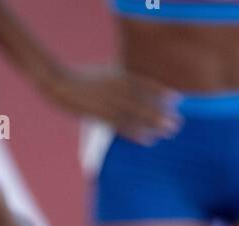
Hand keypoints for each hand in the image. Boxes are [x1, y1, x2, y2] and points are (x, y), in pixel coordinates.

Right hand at [45, 64, 180, 142]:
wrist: (60, 83)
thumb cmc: (83, 78)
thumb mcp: (104, 72)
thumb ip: (120, 78)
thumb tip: (133, 83)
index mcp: (118, 75)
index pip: (145, 84)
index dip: (162, 92)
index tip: (178, 99)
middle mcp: (117, 89)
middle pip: (145, 102)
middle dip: (162, 113)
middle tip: (178, 122)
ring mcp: (108, 103)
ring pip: (136, 115)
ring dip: (154, 124)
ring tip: (168, 132)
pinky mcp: (100, 116)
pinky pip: (121, 126)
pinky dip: (136, 133)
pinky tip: (148, 139)